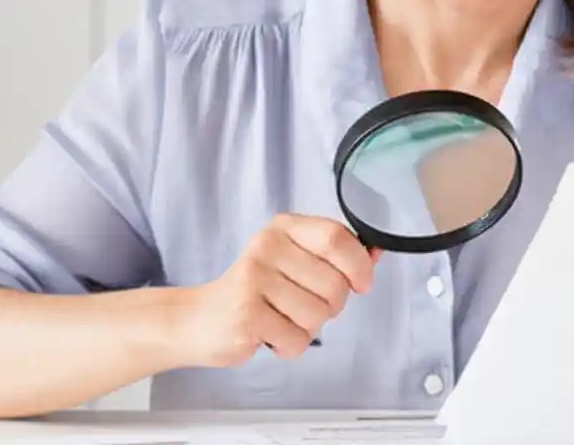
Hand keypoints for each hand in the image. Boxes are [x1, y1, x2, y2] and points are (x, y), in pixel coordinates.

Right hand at [175, 214, 379, 367]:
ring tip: (282, 319)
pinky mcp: (246, 315)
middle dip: (332, 306)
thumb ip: (334, 256)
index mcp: (283, 228)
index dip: (359, 265)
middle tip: (304, 306)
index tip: (361, 283)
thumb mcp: (292, 260)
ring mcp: (254, 280)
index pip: (337, 238)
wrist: (197, 318)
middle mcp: (267, 248)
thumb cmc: (254, 291)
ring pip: (319, 316)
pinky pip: (297, 340)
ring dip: (308, 328)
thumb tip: (376, 253)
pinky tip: (269, 333)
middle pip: (335, 284)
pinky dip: (290, 345)